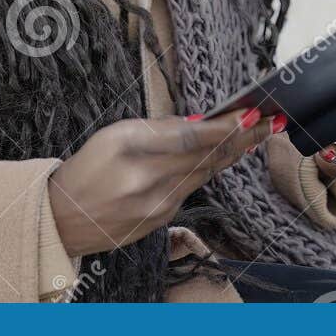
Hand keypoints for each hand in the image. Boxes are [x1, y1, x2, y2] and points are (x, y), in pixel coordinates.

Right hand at [47, 107, 286, 257]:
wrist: (62, 221)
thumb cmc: (86, 170)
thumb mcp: (114, 135)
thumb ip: (157, 128)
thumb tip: (199, 122)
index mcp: (136, 158)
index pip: (191, 139)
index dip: (225, 127)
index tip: (252, 113)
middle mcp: (152, 187)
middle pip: (207, 158)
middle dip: (244, 138)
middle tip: (273, 121)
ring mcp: (160, 209)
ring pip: (205, 175)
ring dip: (234, 153)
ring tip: (259, 133)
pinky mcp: (163, 222)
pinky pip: (192, 190)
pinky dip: (210, 170)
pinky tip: (226, 155)